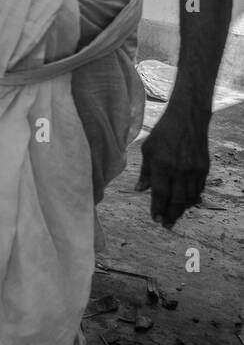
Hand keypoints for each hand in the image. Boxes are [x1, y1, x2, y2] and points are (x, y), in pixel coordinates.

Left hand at [137, 105, 209, 227]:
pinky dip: (192, 198)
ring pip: (190, 197)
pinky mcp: (204, 167)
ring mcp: (194, 170)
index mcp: (162, 166)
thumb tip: (140, 190)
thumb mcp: (147, 150)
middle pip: (177, 200)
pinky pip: (199, 188)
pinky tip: (186, 202)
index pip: (160, 194)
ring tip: (175, 215)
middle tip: (167, 225)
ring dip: (182, 209)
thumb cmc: (163, 133)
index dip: (158, 209)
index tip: (156, 219)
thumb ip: (145, 172)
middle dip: (171, 215)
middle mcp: (180, 170)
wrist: (187, 119)